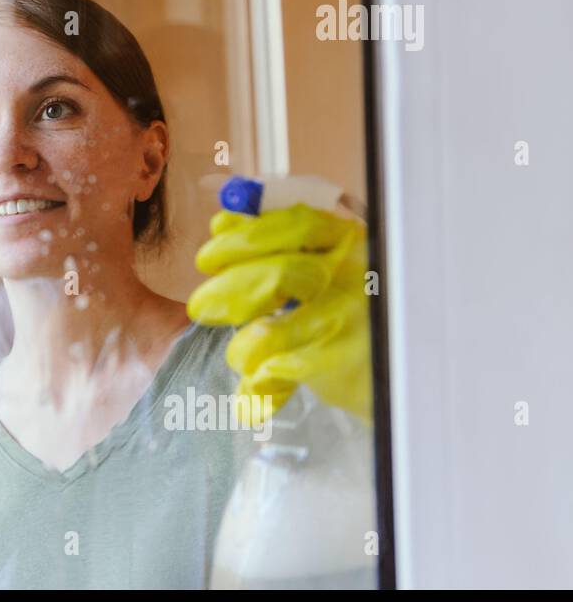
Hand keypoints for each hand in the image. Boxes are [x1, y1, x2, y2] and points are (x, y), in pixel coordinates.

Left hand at [187, 202, 372, 425]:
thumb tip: (224, 219)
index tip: (207, 258)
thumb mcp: (315, 264)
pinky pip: (291, 371)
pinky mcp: (353, 365)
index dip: (244, 238)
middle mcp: (356, 275)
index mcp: (346, 240)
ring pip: (280, 331)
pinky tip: (257, 383)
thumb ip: (272, 240)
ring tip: (237, 355)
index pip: (296, 224)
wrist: (400, 364)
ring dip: (245, 345)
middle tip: (200, 307)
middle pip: (283, 274)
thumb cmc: (345, 306)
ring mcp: (357, 322)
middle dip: (230, 290)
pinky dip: (263, 379)